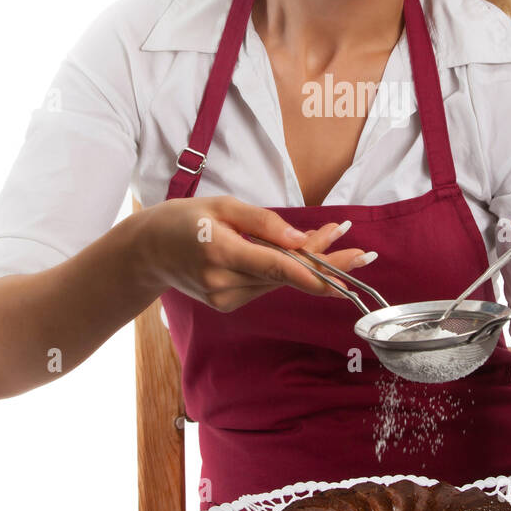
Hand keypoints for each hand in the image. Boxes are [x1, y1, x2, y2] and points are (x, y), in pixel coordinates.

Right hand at [136, 195, 374, 311]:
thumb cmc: (185, 219)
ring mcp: (225, 298)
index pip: (276, 266)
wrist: (148, 251)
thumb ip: (264, 223)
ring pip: (279, 280)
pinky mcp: (227, 304)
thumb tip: (300, 240)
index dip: (314, 273)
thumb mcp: (223, 206)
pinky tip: (297, 251)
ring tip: (330, 234)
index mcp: (221, 252)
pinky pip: (265, 284)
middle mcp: (223, 282)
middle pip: (286, 274)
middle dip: (324, 261)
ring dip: (306, 262)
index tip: (344, 278)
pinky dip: (284, 269)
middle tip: (362, 253)